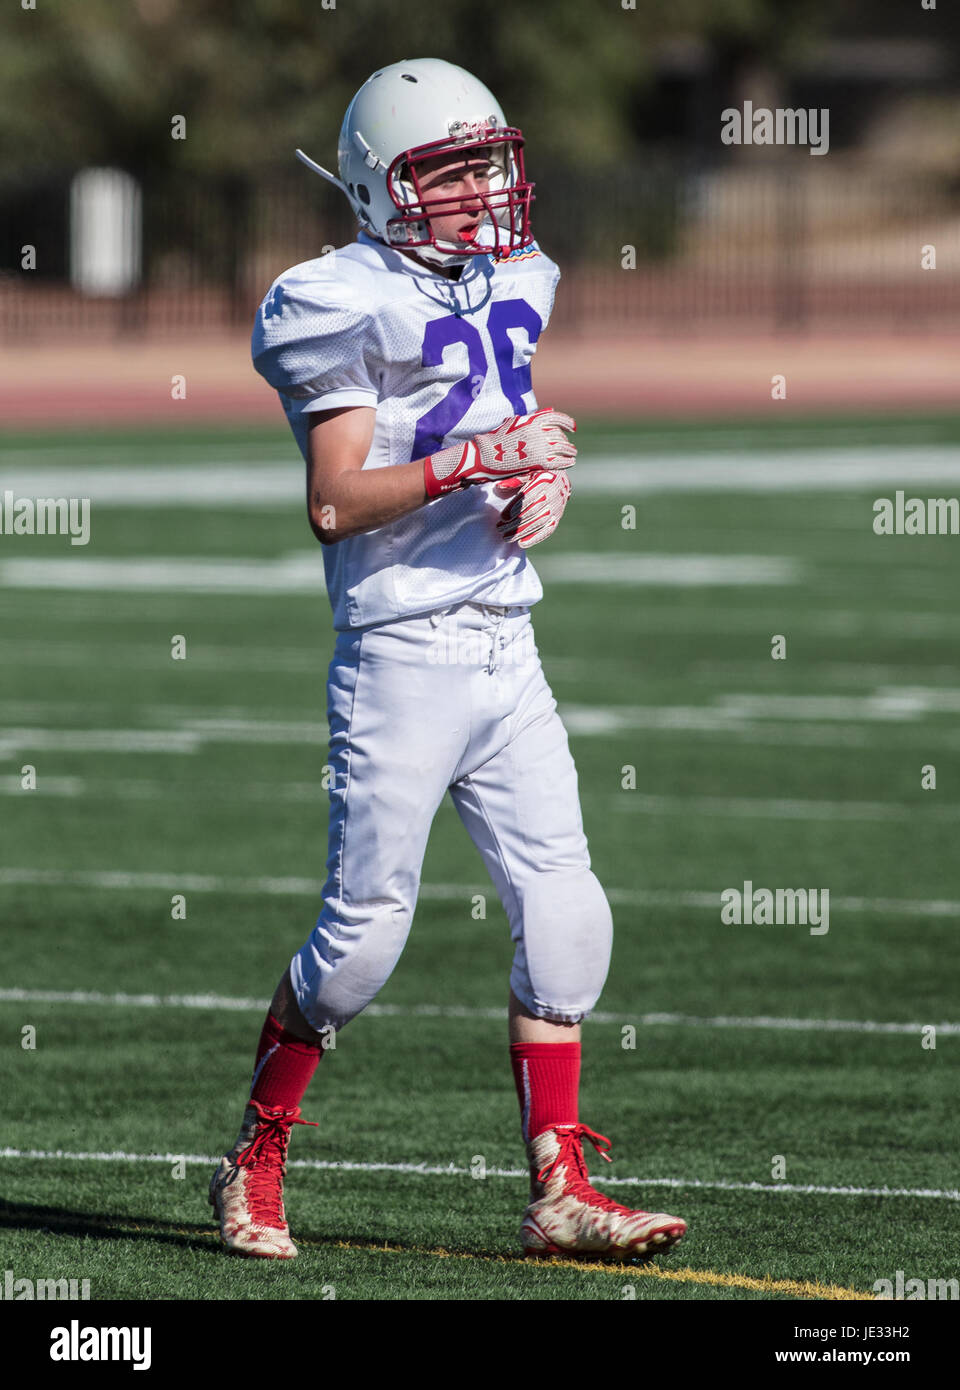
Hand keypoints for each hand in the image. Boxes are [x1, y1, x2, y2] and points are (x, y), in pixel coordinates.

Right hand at [423, 406, 575, 498]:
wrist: (484, 456)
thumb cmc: (496, 440)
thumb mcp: (513, 423)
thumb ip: (532, 419)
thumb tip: (550, 411)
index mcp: (531, 420)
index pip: (556, 418)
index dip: (567, 422)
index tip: (573, 427)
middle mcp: (537, 432)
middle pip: (560, 435)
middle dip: (566, 441)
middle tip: (571, 447)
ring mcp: (538, 447)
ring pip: (562, 448)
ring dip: (570, 451)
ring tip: (573, 454)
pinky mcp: (538, 462)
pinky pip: (559, 461)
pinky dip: (567, 462)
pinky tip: (570, 462)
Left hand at [495, 468, 570, 547]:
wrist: (559, 479)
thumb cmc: (535, 474)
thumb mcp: (526, 472)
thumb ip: (514, 480)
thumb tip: (499, 487)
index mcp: (543, 480)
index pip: (529, 497)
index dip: (516, 508)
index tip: (503, 517)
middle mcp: (552, 494)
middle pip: (533, 512)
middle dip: (515, 522)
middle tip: (499, 529)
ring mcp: (556, 507)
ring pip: (539, 522)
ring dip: (522, 532)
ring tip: (506, 538)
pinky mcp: (557, 517)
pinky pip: (548, 530)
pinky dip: (535, 538)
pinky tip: (522, 544)